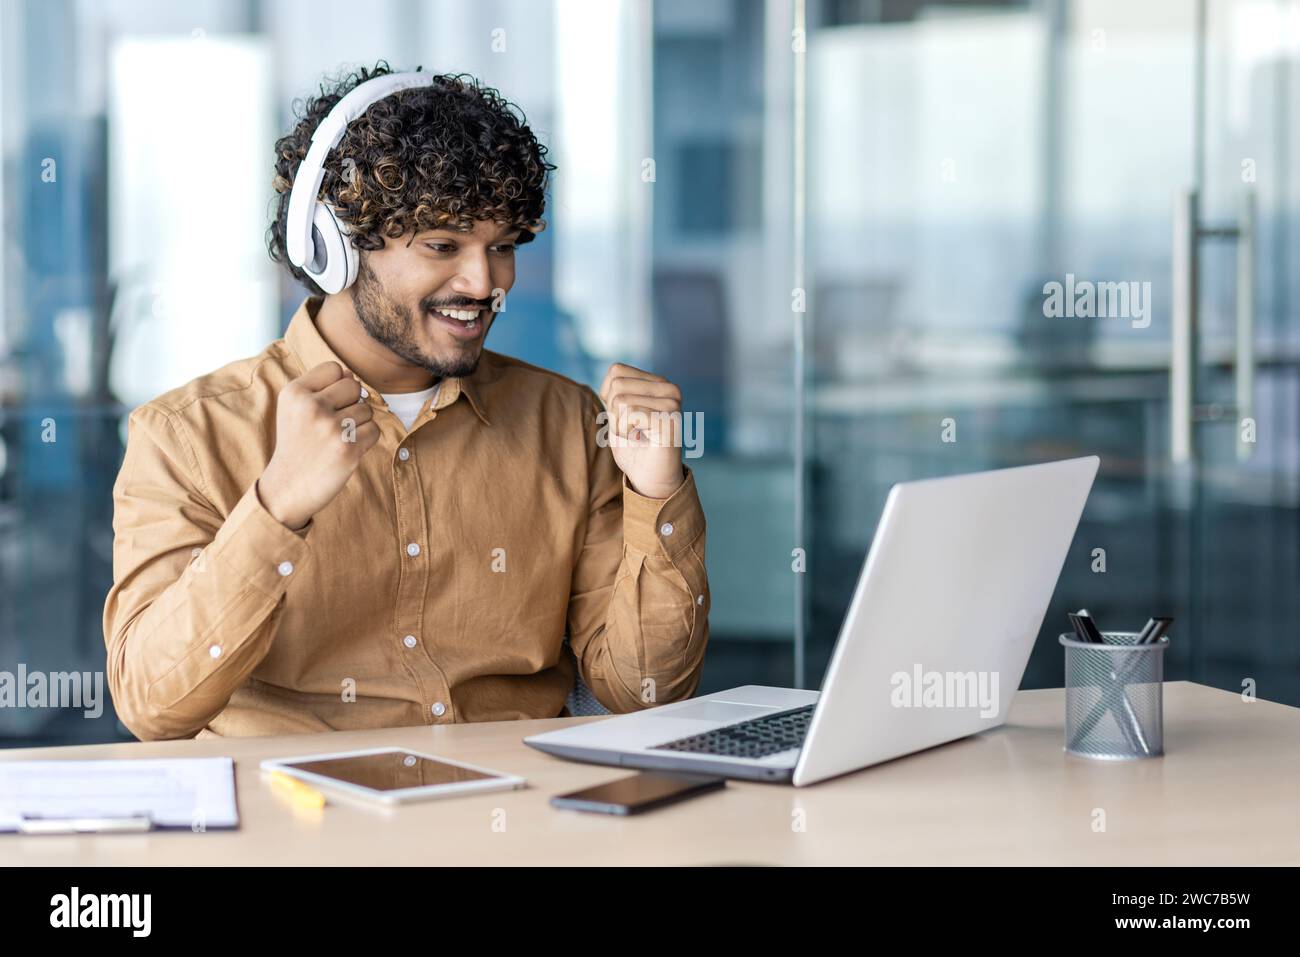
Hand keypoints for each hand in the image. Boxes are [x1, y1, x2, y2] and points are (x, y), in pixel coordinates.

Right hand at [257, 361, 379, 529]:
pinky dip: (366, 440)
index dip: (337, 385)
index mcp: (294, 393)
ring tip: (337, 438)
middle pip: (354, 386)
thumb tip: (351, 374)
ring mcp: (330, 428)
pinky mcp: (348, 449)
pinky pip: (374, 430)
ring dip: (358, 424)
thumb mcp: (295, 409)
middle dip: (351, 403)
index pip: (335, 369)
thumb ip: (321, 387)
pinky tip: (346, 449)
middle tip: (333, 424)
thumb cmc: (298, 443)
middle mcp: (311, 407)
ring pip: (366, 410)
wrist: (288, 486)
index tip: (325, 405)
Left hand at [598, 362, 684, 498]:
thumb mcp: (618, 413)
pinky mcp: (669, 419)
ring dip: (620, 426)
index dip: (610, 398)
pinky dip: (626, 433)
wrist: (651, 480)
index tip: (627, 418)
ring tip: (638, 436)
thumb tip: (614, 372)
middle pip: (617, 385)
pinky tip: (642, 441)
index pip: (616, 371)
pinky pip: (628, 415)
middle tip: (632, 431)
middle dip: (614, 413)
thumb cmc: (634, 449)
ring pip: (620, 400)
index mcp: (659, 383)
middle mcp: (670, 388)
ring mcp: (672, 403)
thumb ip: (617, 391)